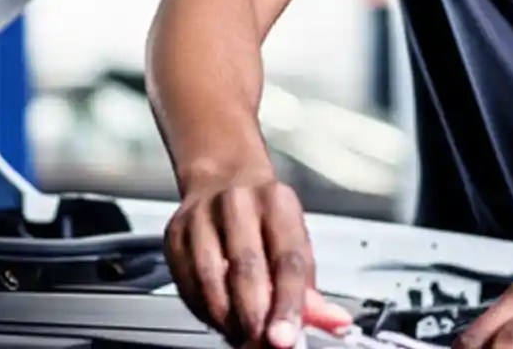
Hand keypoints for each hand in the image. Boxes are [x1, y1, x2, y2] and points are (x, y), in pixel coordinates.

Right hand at [164, 177, 351, 346]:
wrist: (223, 180)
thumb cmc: (266, 220)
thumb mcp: (296, 243)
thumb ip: (311, 291)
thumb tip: (337, 324)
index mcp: (278, 202)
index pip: (288, 259)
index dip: (288, 304)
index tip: (286, 339)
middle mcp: (238, 203)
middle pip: (247, 268)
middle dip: (255, 317)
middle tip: (262, 344)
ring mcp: (201, 216)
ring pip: (211, 278)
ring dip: (227, 318)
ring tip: (243, 336)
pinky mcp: (174, 234)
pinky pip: (187, 283)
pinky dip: (204, 311)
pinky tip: (220, 319)